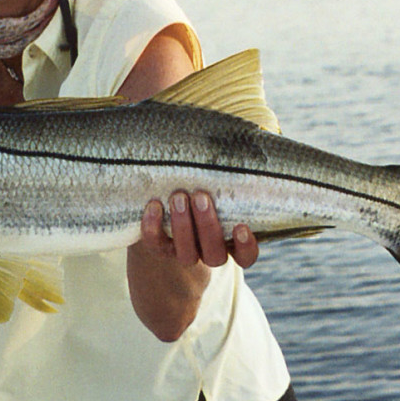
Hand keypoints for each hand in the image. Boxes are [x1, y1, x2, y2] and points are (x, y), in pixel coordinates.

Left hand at [139, 189, 258, 269]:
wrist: (170, 210)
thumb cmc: (203, 193)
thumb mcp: (217, 190)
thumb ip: (224, 180)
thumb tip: (233, 144)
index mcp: (230, 242)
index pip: (246, 256)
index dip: (246, 247)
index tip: (241, 227)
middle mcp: (209, 252)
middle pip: (214, 255)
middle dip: (207, 225)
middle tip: (201, 197)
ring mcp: (185, 254)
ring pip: (187, 254)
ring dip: (183, 225)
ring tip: (178, 197)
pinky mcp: (160, 249)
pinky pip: (155, 245)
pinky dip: (153, 227)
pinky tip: (154, 205)